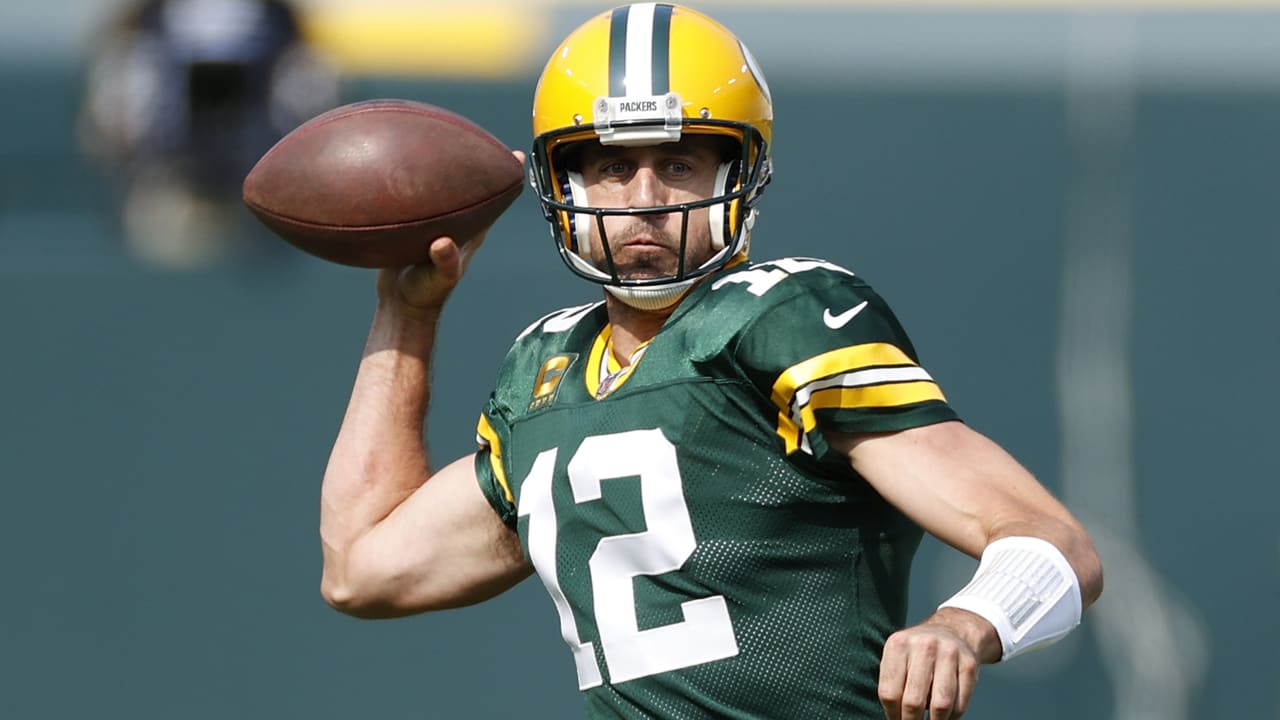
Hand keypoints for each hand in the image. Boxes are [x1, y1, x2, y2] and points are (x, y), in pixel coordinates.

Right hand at [374, 150, 525, 318]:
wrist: (399, 305)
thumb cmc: (424, 295)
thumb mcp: (437, 279)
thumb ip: (444, 263)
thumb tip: (442, 243)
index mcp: (470, 233)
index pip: (495, 201)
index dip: (507, 178)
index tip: (515, 155)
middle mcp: (457, 224)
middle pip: (474, 189)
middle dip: (480, 164)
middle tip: (483, 139)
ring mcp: (437, 223)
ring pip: (445, 190)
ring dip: (445, 170)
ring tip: (440, 141)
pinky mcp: (414, 224)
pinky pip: (417, 198)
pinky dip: (411, 183)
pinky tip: (396, 167)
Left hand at [878, 608, 997, 719]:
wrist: (952, 630)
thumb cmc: (917, 653)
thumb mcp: (898, 657)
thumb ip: (893, 683)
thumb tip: (895, 717)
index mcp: (898, 644)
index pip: (889, 692)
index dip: (892, 715)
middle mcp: (924, 645)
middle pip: (913, 700)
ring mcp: (949, 653)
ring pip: (940, 705)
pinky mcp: (969, 664)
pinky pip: (960, 703)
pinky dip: (952, 717)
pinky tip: (945, 717)